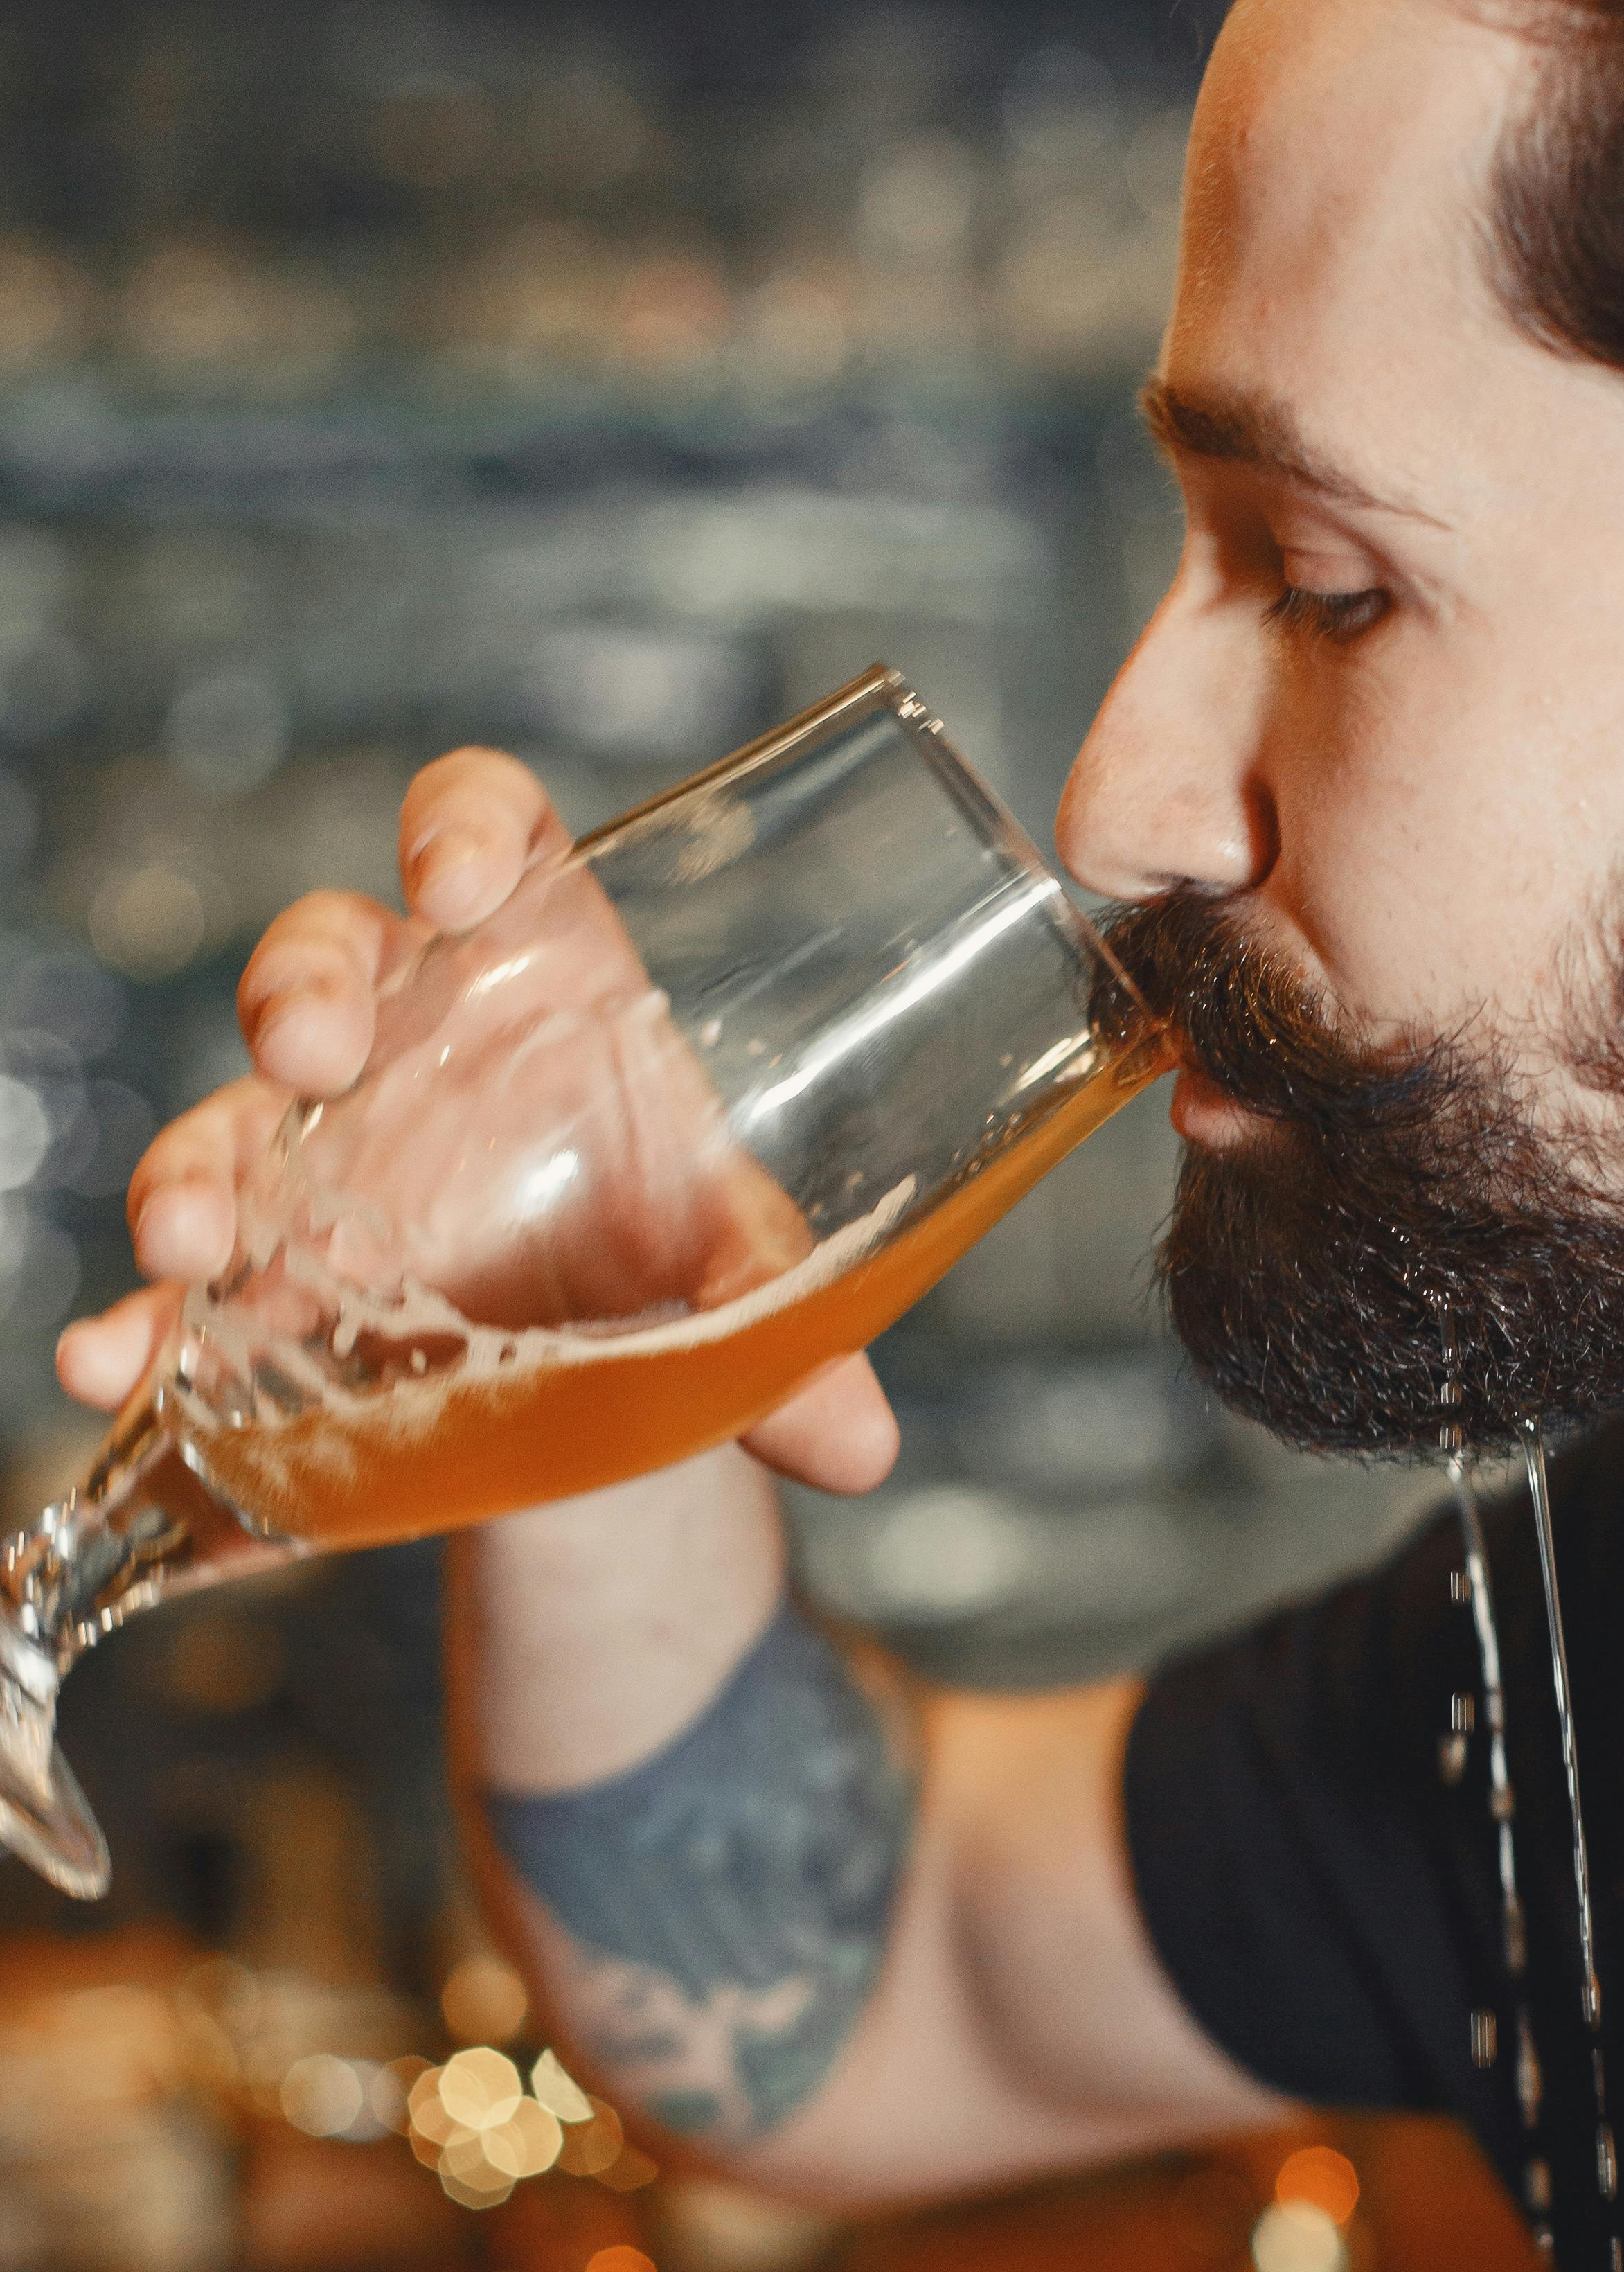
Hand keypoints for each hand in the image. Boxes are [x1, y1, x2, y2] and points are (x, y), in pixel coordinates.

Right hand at [55, 749, 898, 1497]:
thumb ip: (790, 1331)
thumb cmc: (673, 1225)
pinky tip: (115, 1363)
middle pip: (327, 958)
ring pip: (237, 1117)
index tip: (460, 878)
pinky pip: (192, 1278)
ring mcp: (328, 1144)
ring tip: (187, 1243)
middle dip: (301, 991)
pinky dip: (145, 1322)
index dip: (459, 824)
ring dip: (197, 1170)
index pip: (487, 827)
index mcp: (543, 964)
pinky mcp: (278, 1259)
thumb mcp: (740, 1269)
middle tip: (311, 1051)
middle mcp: (414, 1030)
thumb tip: (861, 1447)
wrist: (608, 1342)